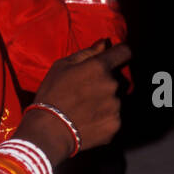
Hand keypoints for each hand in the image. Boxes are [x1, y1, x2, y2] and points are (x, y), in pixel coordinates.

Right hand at [16, 39, 130, 164]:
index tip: (116, 57)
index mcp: (99, 67)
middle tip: (86, 91)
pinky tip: (88, 121)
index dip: (120, 53)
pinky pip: (114, 117)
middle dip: (106, 82)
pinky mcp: (116, 125)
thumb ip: (87, 53)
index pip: (124, 52)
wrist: (49, 130)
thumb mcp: (61, 66)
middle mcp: (113, 85)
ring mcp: (116, 106)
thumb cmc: (51, 94)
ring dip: (106, 101)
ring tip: (85, 109)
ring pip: (116, 99)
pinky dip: (104, 118)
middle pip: (118, 79)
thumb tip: (105, 43)